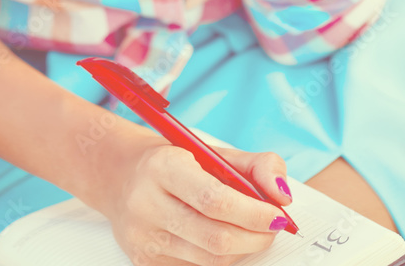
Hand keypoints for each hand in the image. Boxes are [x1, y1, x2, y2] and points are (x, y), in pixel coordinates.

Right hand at [101, 131, 293, 265]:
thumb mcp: (214, 150)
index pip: (215, 199)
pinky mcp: (142, 261)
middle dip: (255, 237)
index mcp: (163, 166)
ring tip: (252, 232)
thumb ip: (257, 166)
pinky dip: (220, 258)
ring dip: (242, 249)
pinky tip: (224, 239)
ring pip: (208, 259)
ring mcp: (142, 238)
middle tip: (273, 228)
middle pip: (215, 237)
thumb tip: (283, 196)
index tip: (278, 215)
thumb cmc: (177, 160)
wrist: (121, 176)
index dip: (254, 213)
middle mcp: (146, 203)